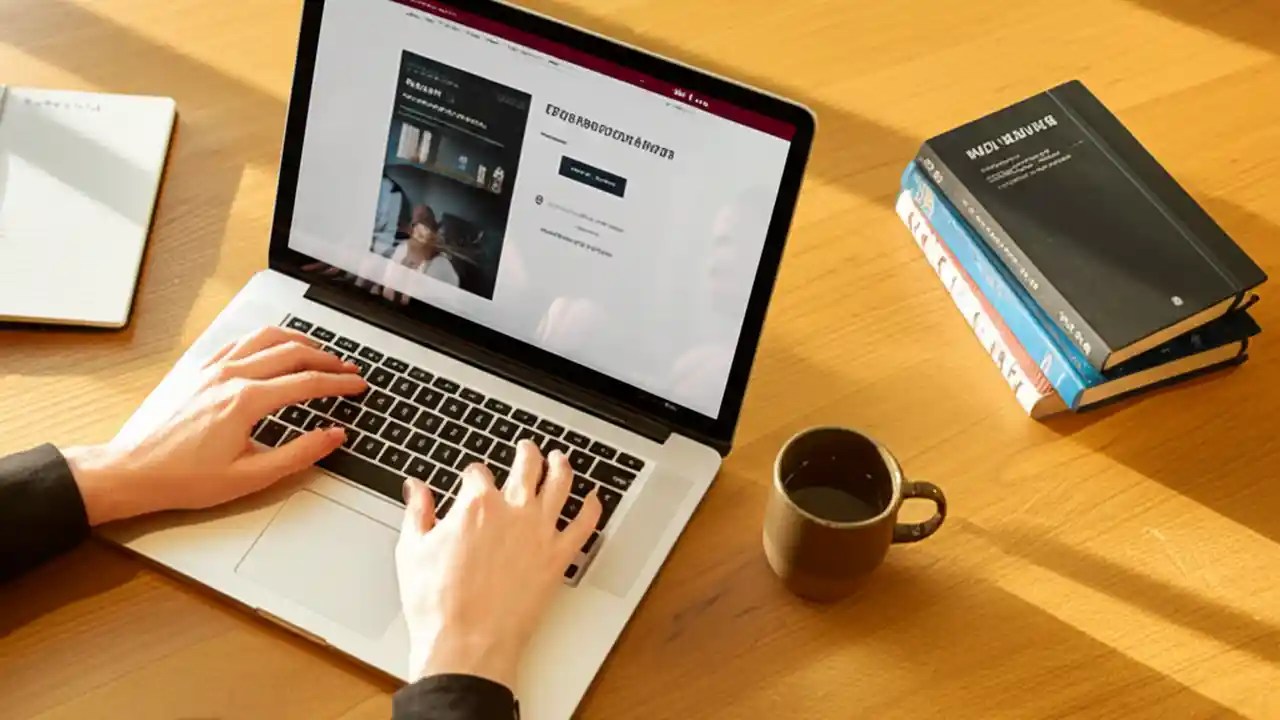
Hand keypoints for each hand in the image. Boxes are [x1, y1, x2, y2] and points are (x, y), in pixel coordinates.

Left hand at [63, 326, 367, 524]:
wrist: (134, 471)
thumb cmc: (185, 478)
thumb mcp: (251, 477)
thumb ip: (299, 454)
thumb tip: (333, 436)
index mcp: (246, 401)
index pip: (307, 382)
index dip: (340, 383)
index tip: (358, 385)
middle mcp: (230, 376)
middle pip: (292, 352)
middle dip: (327, 358)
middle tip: (348, 368)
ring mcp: (213, 369)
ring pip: (266, 337)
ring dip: (298, 340)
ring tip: (319, 351)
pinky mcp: (199, 370)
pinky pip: (239, 341)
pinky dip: (265, 339)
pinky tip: (273, 347)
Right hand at [396, 441, 600, 687]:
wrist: (466, 644)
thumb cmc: (438, 606)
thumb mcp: (413, 551)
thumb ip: (417, 512)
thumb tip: (416, 488)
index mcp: (476, 505)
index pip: (477, 473)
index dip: (472, 475)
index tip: (471, 480)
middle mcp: (512, 511)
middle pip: (526, 466)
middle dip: (525, 453)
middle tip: (526, 449)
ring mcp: (539, 533)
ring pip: (559, 484)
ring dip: (560, 465)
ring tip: (560, 458)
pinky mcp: (557, 558)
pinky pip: (583, 525)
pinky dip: (592, 509)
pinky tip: (593, 500)